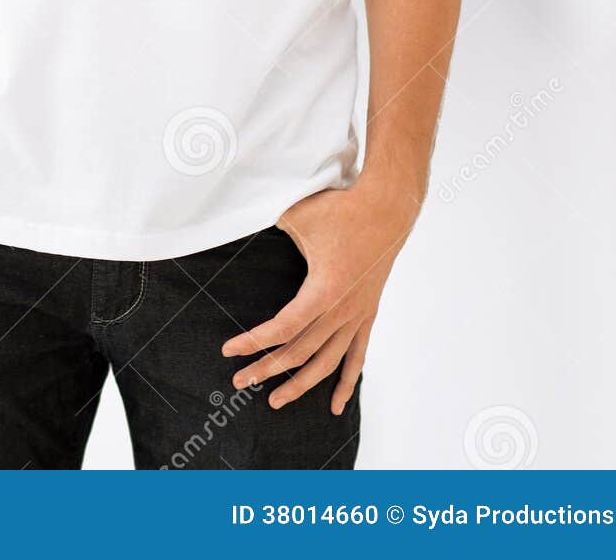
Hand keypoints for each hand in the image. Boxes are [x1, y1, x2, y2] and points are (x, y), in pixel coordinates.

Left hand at [220, 174, 421, 415]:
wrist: (387, 208)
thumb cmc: (341, 210)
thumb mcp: (297, 215)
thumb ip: (270, 227)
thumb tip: (242, 224)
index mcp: (324, 290)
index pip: (282, 329)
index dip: (253, 342)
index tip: (229, 350)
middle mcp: (342, 311)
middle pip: (300, 352)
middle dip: (267, 369)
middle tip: (239, 381)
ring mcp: (357, 316)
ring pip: (327, 363)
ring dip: (300, 385)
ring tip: (275, 401)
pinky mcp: (367, 314)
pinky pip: (357, 357)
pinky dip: (345, 383)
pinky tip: (334, 406)